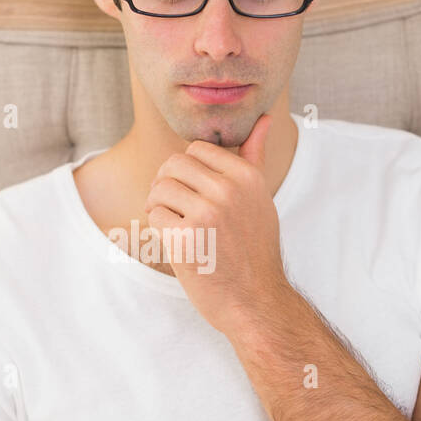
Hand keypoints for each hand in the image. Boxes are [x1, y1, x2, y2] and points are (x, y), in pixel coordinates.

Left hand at [144, 113, 289, 335]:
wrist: (255, 301)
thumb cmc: (254, 250)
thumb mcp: (261, 199)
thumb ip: (255, 157)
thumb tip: (265, 119)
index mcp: (247, 177)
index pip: (196, 149)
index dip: (188, 170)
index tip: (194, 193)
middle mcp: (228, 190)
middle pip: (173, 165)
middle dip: (167, 184)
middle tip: (175, 209)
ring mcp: (207, 214)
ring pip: (160, 189)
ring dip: (159, 206)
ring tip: (175, 225)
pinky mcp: (186, 239)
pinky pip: (155, 216)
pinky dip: (159, 229)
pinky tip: (177, 243)